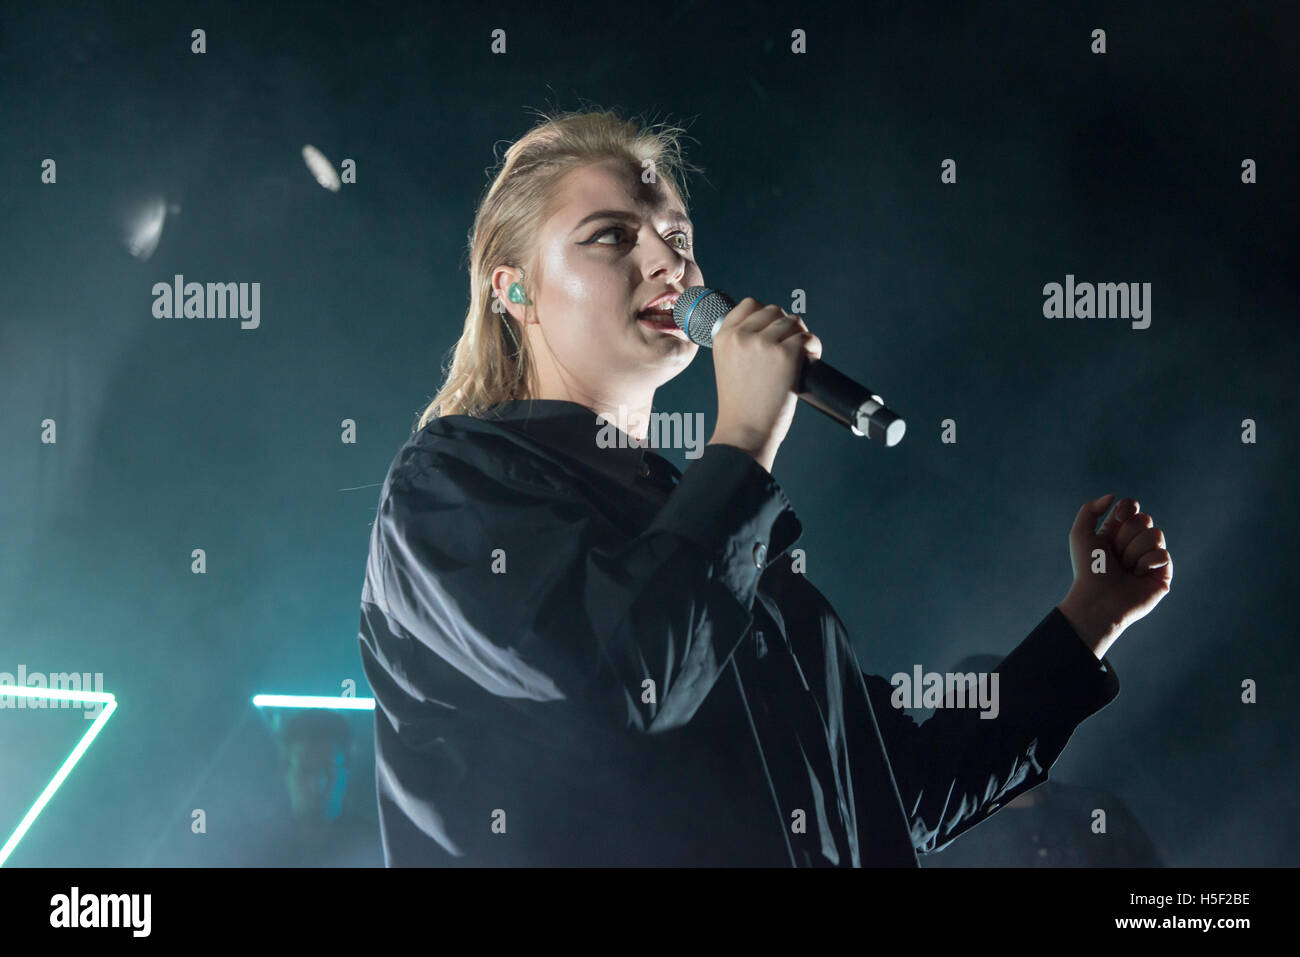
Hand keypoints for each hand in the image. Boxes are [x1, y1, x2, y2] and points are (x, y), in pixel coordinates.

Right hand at [707, 298, 821, 472]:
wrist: (745, 432)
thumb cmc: (741, 407)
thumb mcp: (728, 366)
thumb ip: (743, 344)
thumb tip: (777, 325)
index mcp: (723, 337)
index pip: (750, 304)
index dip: (767, 315)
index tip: (774, 332)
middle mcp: (741, 336)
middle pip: (775, 311)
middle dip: (787, 327)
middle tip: (791, 348)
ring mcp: (763, 344)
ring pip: (793, 322)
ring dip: (801, 337)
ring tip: (802, 357)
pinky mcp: (785, 354)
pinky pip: (807, 338)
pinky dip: (813, 348)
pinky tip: (810, 361)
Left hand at [1059, 494, 1173, 657]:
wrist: (1097, 599)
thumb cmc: (1088, 569)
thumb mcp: (1080, 534)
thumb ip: (1090, 509)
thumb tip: (1113, 497)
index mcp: (1117, 533)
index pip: (1133, 508)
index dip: (1128, 508)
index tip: (1117, 517)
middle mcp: (1135, 544)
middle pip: (1144, 519)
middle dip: (1126, 536)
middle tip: (1115, 555)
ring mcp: (1150, 559)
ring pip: (1156, 534)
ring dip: (1134, 551)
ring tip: (1125, 568)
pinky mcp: (1162, 574)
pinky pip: (1163, 554)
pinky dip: (1147, 562)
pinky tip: (1136, 575)